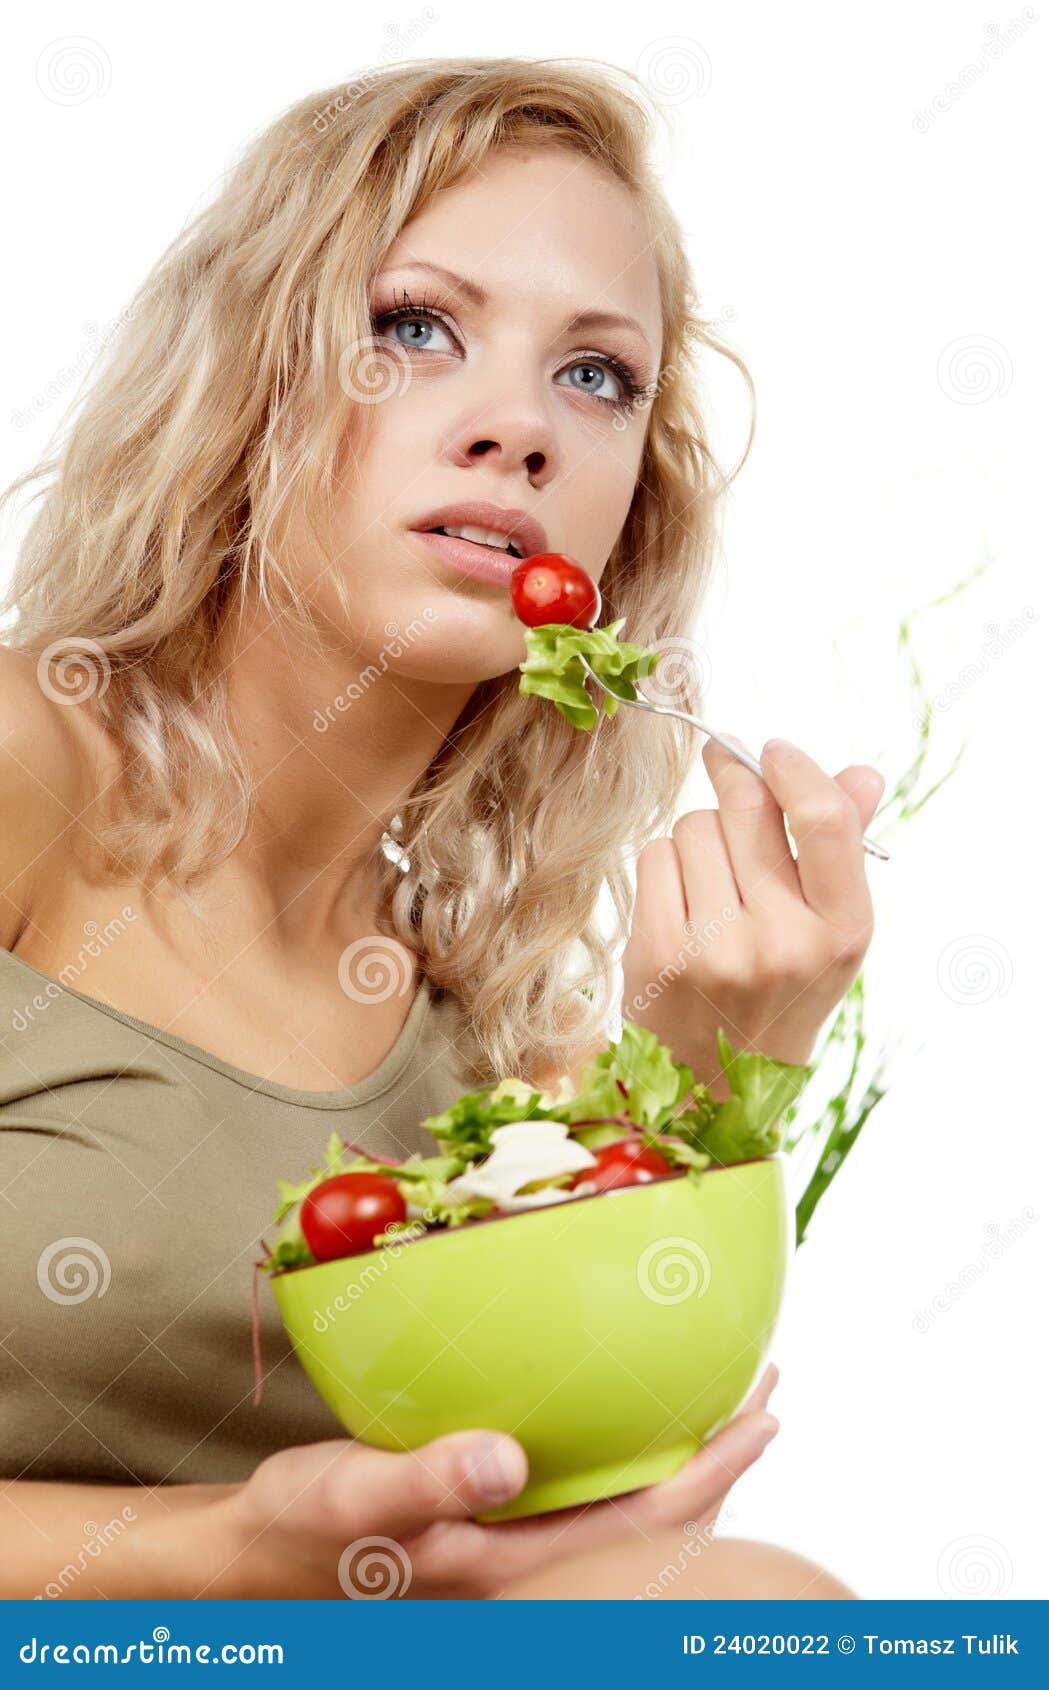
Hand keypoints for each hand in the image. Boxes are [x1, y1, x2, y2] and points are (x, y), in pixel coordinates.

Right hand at [218, 1365, 779, 1598]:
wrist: (256, 1554)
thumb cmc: (304, 1529)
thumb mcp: (354, 1498)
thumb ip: (428, 1480)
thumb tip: (508, 1459)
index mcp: (515, 1572)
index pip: (643, 1530)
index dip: (713, 1476)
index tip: (762, 1416)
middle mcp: (529, 1564)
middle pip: (654, 1521)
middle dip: (717, 1459)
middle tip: (762, 1383)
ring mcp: (514, 1544)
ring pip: (625, 1504)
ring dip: (678, 1449)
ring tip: (717, 1389)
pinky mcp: (492, 1517)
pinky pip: (585, 1486)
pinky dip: (623, 1442)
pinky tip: (621, 1401)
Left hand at [622, 737, 883, 1090]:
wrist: (724, 1080)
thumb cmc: (785, 986)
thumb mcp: (831, 928)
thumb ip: (844, 847)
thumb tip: (861, 773)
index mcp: (841, 931)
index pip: (823, 823)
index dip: (795, 770)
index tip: (773, 751)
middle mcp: (781, 942)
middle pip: (746, 810)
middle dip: (737, 778)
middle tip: (728, 760)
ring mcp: (714, 951)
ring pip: (695, 827)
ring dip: (702, 837)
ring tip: (715, 881)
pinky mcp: (657, 955)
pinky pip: (655, 857)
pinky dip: (667, 864)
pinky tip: (681, 902)